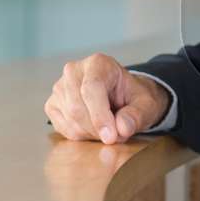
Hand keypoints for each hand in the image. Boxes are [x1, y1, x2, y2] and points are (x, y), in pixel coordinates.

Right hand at [45, 53, 170, 144]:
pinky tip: (95, 129)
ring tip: (110, 130)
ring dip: (92, 133)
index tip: (111, 136)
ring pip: (70, 119)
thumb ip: (137, 115)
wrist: (123, 97)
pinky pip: (64, 128)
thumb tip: (122, 128)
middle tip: (117, 136)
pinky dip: (82, 136)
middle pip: (78, 107)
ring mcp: (59, 88)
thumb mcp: (146, 104)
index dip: (100, 116)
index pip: (92, 89)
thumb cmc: (134, 97)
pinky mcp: (52, 105)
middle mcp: (74, 72)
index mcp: (98, 63)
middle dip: (98, 128)